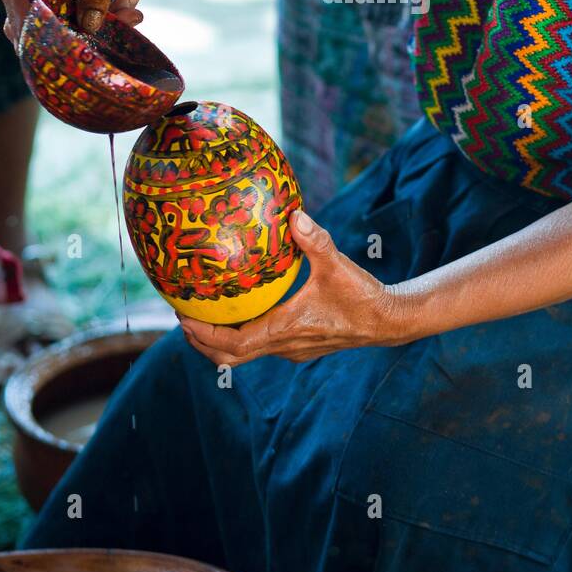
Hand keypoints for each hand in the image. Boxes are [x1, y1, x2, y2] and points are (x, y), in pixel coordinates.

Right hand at [0, 0, 140, 44]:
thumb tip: (89, 26)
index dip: (23, 18)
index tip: (49, 37)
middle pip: (36, 21)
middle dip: (73, 35)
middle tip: (110, 30)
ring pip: (65, 28)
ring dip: (98, 32)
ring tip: (133, 15)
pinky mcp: (75, 6)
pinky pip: (85, 26)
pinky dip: (109, 24)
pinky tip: (133, 8)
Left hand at [178, 210, 410, 366]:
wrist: (388, 321)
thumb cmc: (363, 295)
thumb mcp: (338, 265)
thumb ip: (315, 240)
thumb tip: (294, 214)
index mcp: (285, 329)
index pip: (233, 345)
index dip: (203, 335)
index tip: (183, 317)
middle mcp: (284, 346)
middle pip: (230, 357)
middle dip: (202, 341)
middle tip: (183, 317)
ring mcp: (291, 350)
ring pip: (245, 355)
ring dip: (220, 341)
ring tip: (203, 316)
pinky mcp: (299, 346)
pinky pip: (261, 347)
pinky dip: (241, 336)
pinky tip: (241, 312)